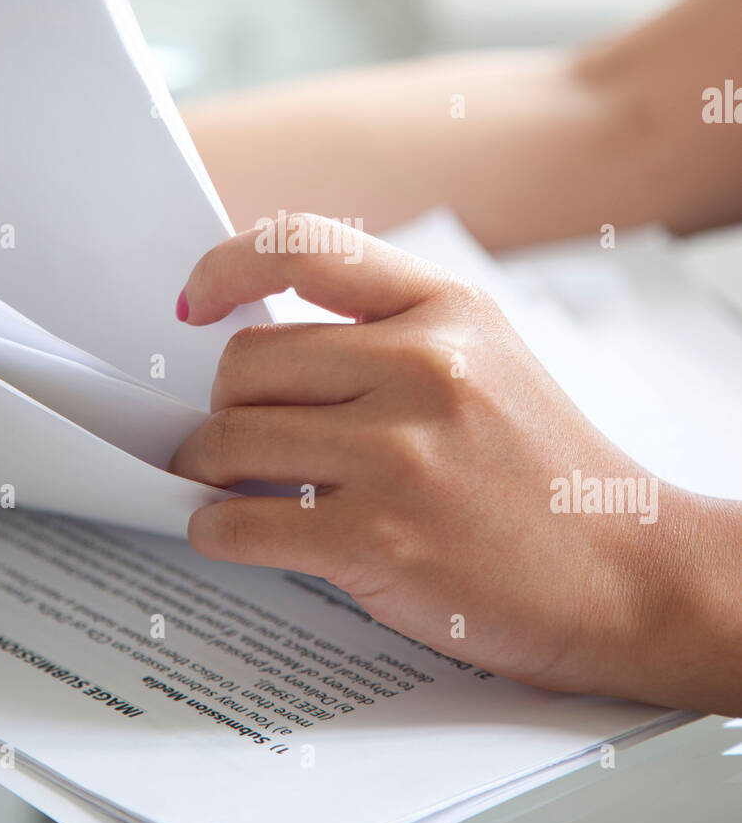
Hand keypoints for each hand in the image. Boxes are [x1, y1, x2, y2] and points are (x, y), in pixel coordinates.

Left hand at [171, 215, 738, 712]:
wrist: (628, 577)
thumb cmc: (548, 475)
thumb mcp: (489, 361)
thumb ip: (387, 335)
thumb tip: (253, 348)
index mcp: (449, 309)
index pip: (303, 245)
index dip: (227, 266)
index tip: (195, 303)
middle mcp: (425, 367)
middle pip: (245, 361)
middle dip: (224, 407)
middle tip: (233, 437)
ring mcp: (401, 455)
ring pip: (228, 440)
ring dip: (212, 472)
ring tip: (236, 487)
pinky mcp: (378, 540)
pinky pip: (238, 523)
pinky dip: (219, 530)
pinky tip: (239, 531)